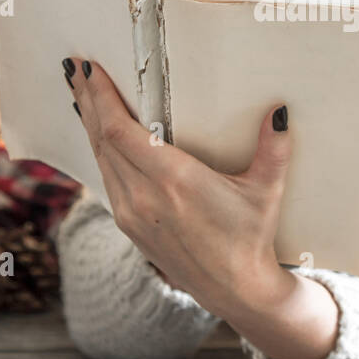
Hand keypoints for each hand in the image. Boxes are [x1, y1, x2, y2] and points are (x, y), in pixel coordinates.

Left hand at [62, 56, 295, 320]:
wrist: (235, 291)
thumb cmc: (251, 237)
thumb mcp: (267, 191)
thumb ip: (274, 149)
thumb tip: (281, 110)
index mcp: (173, 181)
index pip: (119, 130)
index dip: (100, 97)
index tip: (89, 68)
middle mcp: (144, 197)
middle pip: (101, 138)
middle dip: (88, 100)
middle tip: (76, 68)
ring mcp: (132, 214)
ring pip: (99, 158)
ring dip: (89, 123)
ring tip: (81, 93)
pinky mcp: (129, 227)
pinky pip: (106, 178)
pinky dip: (98, 150)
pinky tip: (97, 135)